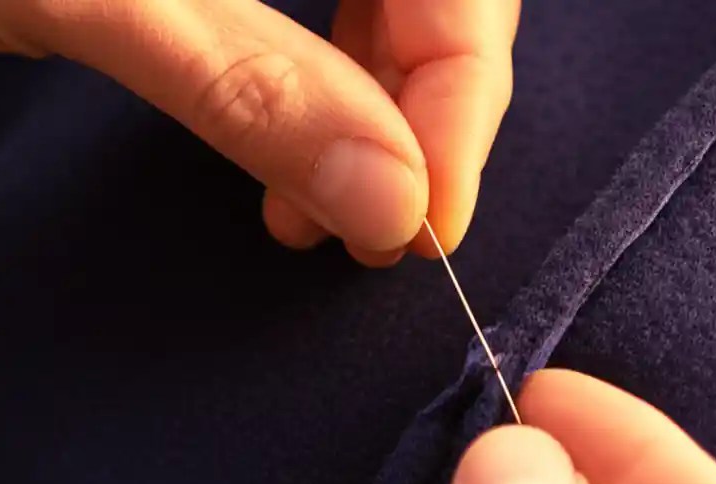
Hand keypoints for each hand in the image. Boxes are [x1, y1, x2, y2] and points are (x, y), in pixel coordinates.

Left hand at [0, 0, 517, 264]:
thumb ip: (251, 86)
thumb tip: (391, 202)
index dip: (463, 95)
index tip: (426, 219)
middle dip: (422, 120)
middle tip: (376, 230)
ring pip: (402, 11)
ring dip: (377, 125)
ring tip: (314, 218)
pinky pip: (343, 19)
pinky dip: (329, 100)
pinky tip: (295, 167)